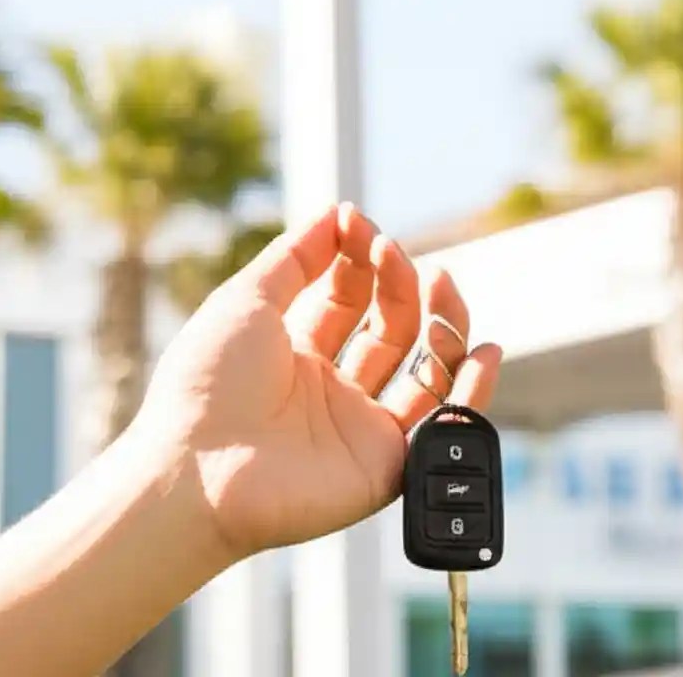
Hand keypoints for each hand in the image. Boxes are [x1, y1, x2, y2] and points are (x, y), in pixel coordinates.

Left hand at [139, 204, 501, 556]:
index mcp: (294, 354)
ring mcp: (360, 428)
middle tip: (390, 250)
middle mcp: (332, 391)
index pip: (347, 297)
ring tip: (440, 281)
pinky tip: (485, 350)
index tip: (357, 222)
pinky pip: (441, 426)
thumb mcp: (246, 301)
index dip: (358, 257)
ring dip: (441, 322)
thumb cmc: (207, 385)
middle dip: (398, 280)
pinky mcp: (385, 467)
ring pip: (424, 370)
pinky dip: (472, 391)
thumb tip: (334, 212)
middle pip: (390, 326)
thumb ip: (293, 257)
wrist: (196, 469)